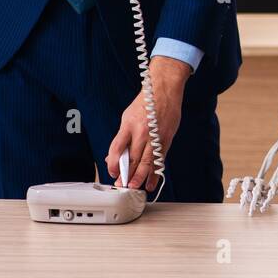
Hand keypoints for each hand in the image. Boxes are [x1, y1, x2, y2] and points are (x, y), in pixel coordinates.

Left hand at [107, 56, 191, 191]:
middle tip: (123, 185)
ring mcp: (155, 136)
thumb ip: (122, 137)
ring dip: (141, 177)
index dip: (113, 163)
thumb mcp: (127, 116)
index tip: (112, 172)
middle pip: (133, 158)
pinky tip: (151, 181)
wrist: (164, 89)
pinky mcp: (166, 139)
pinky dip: (155, 172)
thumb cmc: (145, 102)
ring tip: (135, 187)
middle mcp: (142, 132)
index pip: (117, 148)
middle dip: (127, 175)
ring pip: (147, 162)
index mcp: (129, 125)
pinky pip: (159, 159)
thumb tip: (115, 155)